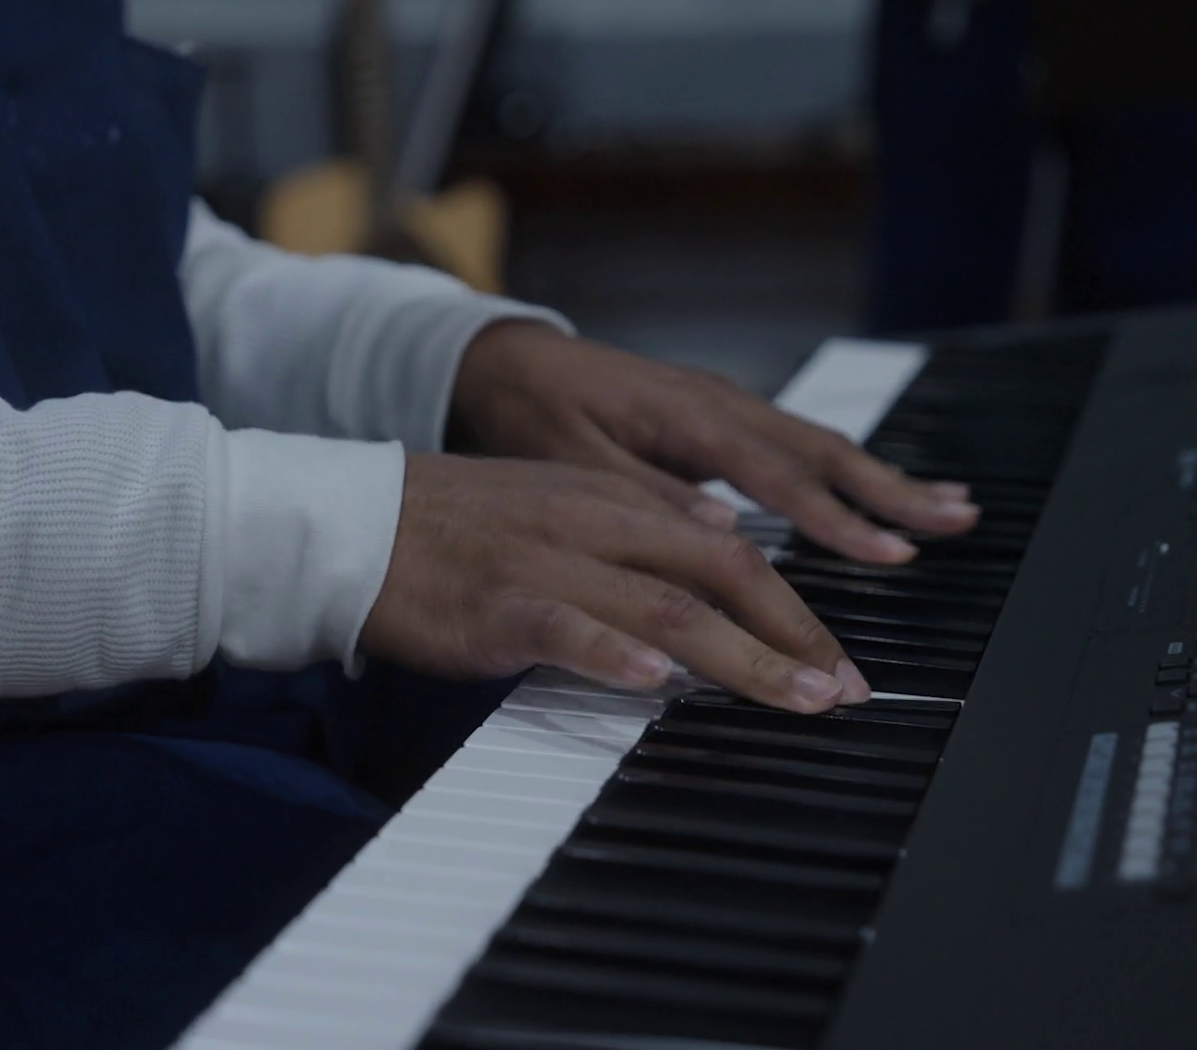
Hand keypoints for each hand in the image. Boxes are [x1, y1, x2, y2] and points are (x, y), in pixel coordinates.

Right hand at [359, 454, 869, 711]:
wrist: (352, 522)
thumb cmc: (450, 529)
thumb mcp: (557, 507)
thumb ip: (635, 529)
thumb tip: (716, 543)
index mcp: (612, 501)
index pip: (728, 553)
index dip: (794, 608)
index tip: (836, 661)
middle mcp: (595, 523)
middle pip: (721, 575)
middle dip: (795, 635)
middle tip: (845, 690)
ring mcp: (550, 563)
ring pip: (666, 607)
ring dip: (743, 656)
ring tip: (795, 696)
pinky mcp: (500, 604)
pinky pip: (567, 629)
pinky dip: (615, 656)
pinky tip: (655, 684)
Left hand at [450, 322, 978, 562]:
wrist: (506, 360)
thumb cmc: (533, 411)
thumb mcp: (574, 461)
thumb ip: (646, 495)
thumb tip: (721, 530)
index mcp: (688, 416)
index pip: (780, 476)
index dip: (838, 520)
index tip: (890, 553)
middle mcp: (719, 404)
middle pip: (824, 451)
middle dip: (895, 490)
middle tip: (959, 520)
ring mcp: (724, 405)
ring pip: (820, 444)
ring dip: (885, 478)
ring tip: (947, 507)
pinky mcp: (719, 415)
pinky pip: (797, 443)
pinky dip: (846, 470)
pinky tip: (876, 490)